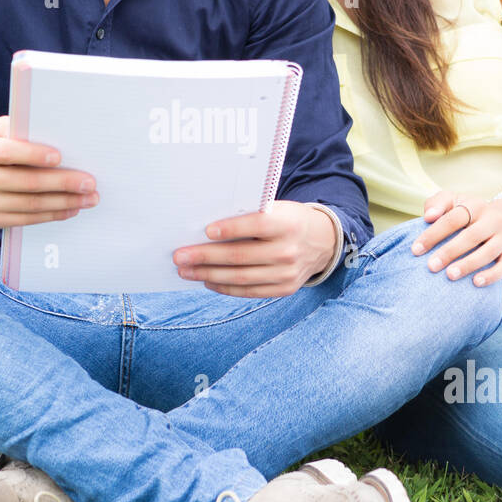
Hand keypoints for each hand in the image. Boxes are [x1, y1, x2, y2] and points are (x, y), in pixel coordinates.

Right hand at [0, 115, 98, 228]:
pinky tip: (71, 209)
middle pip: (26, 182)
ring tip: (88, 198)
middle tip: (89, 182)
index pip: (7, 153)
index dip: (33, 155)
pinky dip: (52, 214)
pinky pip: (27, 219)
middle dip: (62, 183)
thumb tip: (55, 134)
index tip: (59, 157)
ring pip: (30, 204)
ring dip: (64, 202)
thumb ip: (18, 130)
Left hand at [172, 201, 336, 297]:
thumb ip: (251, 216)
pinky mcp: (285, 288)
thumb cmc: (288, 220)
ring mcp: (288, 273)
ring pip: (241, 278)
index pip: (256, 225)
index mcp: (287, 223)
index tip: (206, 231)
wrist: (322, 240)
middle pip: (241, 256)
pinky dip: (225, 288)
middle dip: (205, 257)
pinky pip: (250, 291)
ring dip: (208, 275)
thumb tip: (208, 229)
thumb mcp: (277, 209)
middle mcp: (289, 250)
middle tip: (180, 256)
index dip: (231, 229)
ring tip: (186, 271)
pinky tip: (208, 281)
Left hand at [412, 189, 501, 286]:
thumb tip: (428, 216)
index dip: (434, 234)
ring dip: (469, 264)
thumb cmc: (469, 212)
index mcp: (475, 205)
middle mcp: (493, 219)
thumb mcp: (454, 201)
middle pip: (472, 235)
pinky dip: (492, 275)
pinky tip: (476, 282)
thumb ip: (437, 203)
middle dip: (450, 251)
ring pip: (489, 251)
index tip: (416, 250)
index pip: (453, 218)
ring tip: (450, 276)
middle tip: (431, 266)